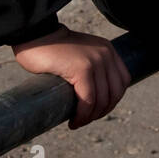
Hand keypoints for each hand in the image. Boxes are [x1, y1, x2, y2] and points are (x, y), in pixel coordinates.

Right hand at [12, 24, 131, 129]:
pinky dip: (82, 115)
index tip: (96, 111)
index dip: (112, 101)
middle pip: (115, 93)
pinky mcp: (82, 68)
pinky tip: (73, 121)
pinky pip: (88, 100)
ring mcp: (95, 60)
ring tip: (77, 122)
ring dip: (90, 117)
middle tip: (84, 120)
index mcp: (108, 50)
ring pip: (102, 100)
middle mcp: (105, 54)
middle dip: (102, 112)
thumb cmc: (52, 50)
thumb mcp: (81, 55)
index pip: (122, 82)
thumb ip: (91, 68)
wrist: (36, 35)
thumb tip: (95, 98)